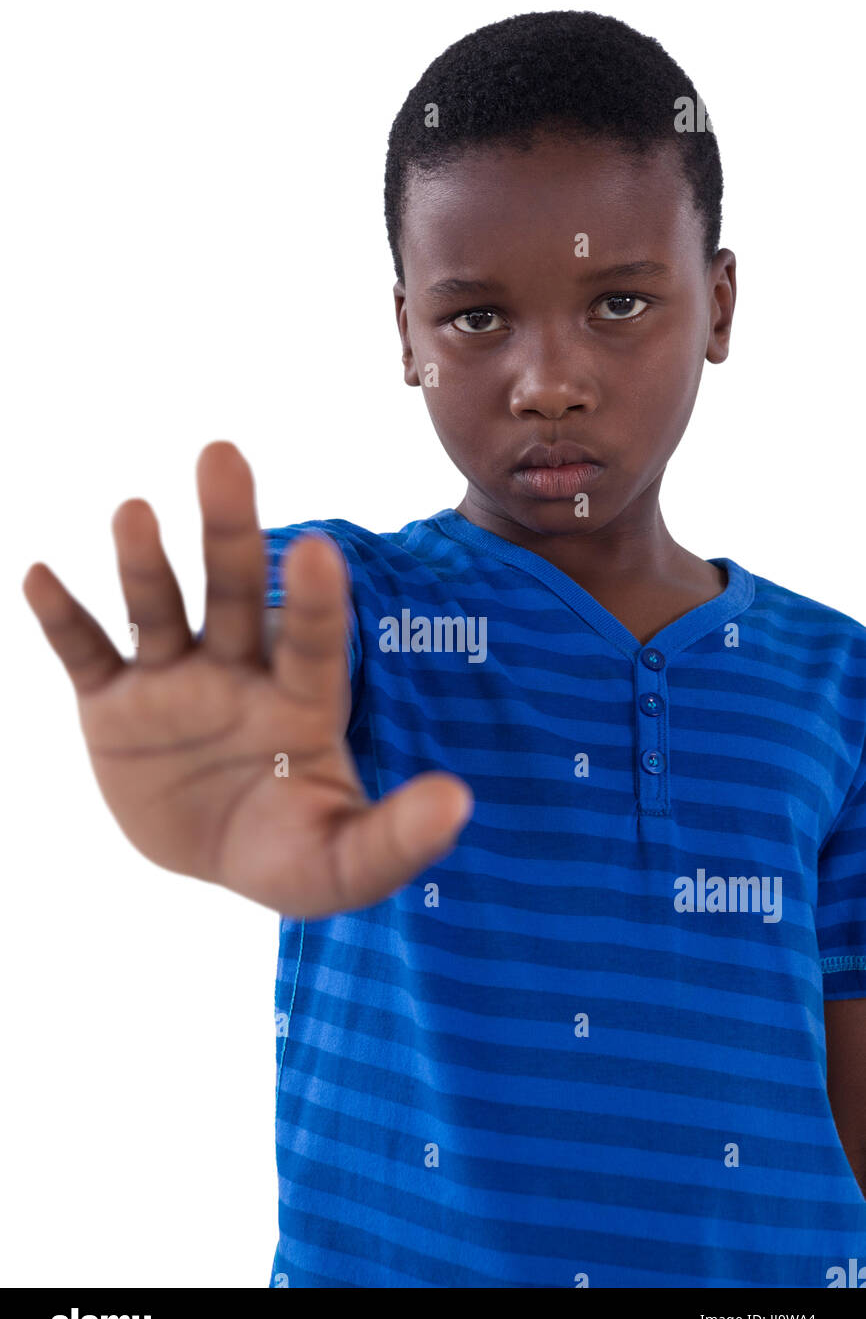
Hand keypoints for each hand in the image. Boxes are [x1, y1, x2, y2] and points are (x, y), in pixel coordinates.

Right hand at [22, 441, 472, 916]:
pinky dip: (62, 619)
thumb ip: (398, 837)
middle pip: (234, 593)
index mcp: (301, 700)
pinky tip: (39, 576)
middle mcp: (238, 672)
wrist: (219, 855)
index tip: (320, 548)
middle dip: (230, 529)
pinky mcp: (113, 706)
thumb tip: (461, 803)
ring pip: (159, 610)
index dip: (314, 600)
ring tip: (135, 511)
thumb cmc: (294, 853)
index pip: (312, 642)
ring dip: (144, 562)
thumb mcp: (346, 864)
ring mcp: (172, 683)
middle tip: (223, 454)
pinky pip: (85, 654)